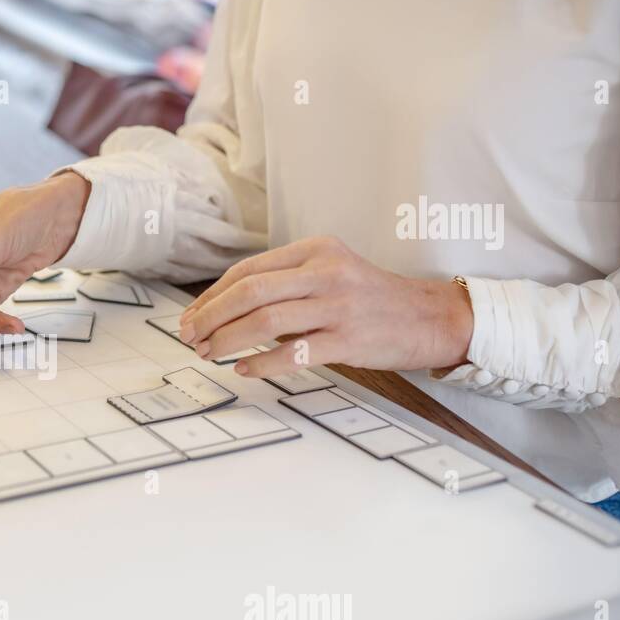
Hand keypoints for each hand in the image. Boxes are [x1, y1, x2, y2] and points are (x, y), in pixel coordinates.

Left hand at [178, 235, 472, 376]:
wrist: (430, 317)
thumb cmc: (371, 299)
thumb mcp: (330, 272)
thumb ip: (286, 283)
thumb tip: (226, 311)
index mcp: (315, 250)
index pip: (248, 270)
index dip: (212, 296)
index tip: (191, 316)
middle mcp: (326, 272)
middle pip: (250, 292)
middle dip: (210, 317)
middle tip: (189, 337)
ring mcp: (338, 306)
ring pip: (266, 321)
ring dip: (228, 340)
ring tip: (208, 354)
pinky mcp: (350, 340)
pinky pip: (294, 353)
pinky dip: (262, 363)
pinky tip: (243, 369)